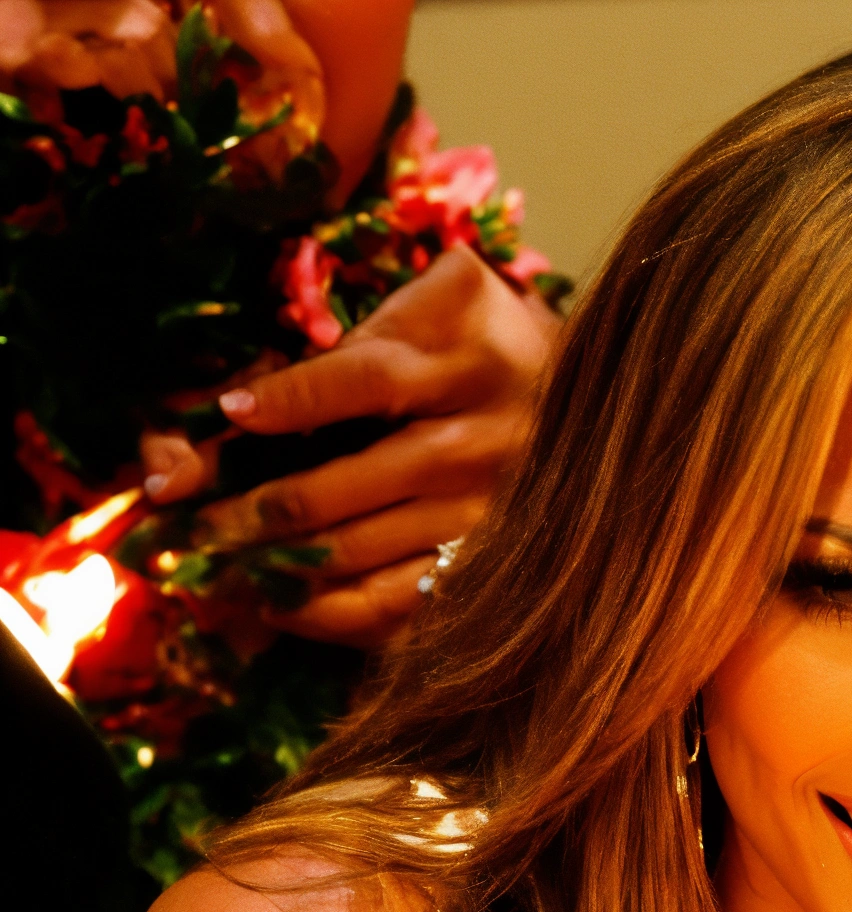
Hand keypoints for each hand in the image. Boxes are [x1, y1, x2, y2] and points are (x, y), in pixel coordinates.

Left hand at [141, 246, 560, 646]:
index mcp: (463, 358)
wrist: (605, 413)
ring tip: (213, 566)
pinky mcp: (490, 571)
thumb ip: (374, 318)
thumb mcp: (450, 298)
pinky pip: (398, 606)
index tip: (230, 411)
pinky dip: (329, 613)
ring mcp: (487, 517)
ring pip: (363, 552)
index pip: (366, 379)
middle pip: (350, 483)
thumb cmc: (491, 343)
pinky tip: (278, 602)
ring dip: (278, 564)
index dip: (296, 399)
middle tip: (187, 523)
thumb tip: (265, 389)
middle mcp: (479, 442)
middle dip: (256, 508)